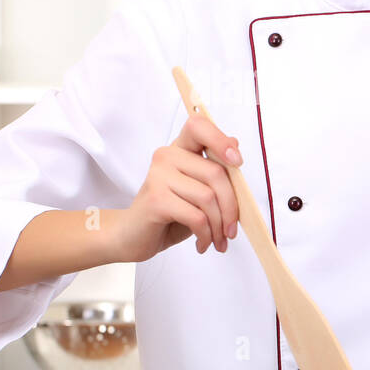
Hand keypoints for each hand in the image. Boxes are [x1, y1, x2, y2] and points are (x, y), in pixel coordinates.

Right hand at [115, 112, 241, 262]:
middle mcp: (166, 156)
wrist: (133, 236)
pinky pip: (196, 217)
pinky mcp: (156, 200)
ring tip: (217, 240)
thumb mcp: (197, 191)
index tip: (237, 162)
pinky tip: (202, 243)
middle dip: (231, 207)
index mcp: (178, 149)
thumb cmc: (168, 214)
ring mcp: (158, 176)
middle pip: (216, 173)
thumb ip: (214, 171)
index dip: (221, 140)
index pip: (198, 126)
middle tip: (232, 231)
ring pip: (208, 198)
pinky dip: (206, 235)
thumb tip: (235, 145)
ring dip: (218, 226)